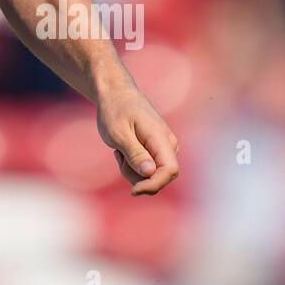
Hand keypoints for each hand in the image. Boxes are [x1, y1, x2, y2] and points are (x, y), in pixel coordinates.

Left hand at [96, 81, 179, 196]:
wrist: (116, 93)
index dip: (154, 184)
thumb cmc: (115, 110)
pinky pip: (146, 169)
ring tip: (119, 149)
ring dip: (130, 169)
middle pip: (158, 177)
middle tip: (117, 155)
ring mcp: (164, 148)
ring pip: (150, 175)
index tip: (133, 190)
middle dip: (135, 175)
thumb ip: (135, 153)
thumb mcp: (118, 132)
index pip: (170, 170)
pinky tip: (123, 149)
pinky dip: (131, 165)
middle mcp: (169, 144)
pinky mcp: (157, 151)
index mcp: (161, 138)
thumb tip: (150, 173)